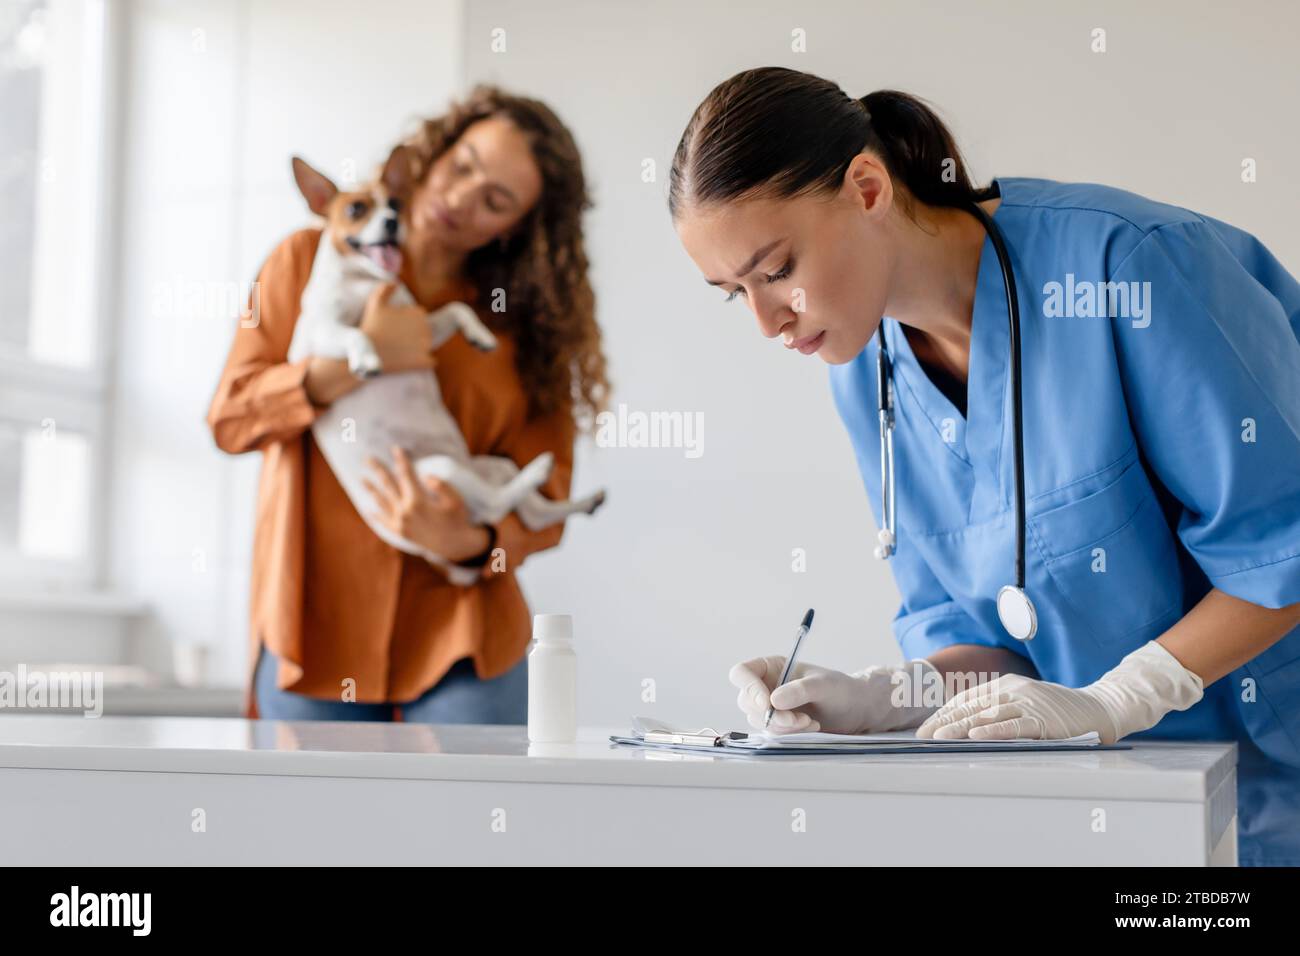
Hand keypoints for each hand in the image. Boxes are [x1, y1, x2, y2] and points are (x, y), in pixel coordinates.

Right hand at [360, 283, 434, 372]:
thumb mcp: (375, 304)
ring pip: (426, 345)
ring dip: (418, 348)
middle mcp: (426, 328)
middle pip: (424, 331)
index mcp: (418, 313)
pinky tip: (409, 362)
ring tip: (400, 351)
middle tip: (396, 340)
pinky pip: (430, 361)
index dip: (406, 321)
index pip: (419, 316)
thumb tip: (394, 283)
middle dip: (414, 334)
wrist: (367, 355)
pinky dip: (423, 362)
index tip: (395, 327)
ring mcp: (426, 346)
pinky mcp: (424, 362)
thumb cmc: (371, 327)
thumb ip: (385, 290)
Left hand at [361, 446, 490, 563]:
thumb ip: (442, 485)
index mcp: (418, 501)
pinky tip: (369, 509)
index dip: (401, 461)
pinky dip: (375, 515)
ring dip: (372, 490)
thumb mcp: (456, 500)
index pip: (406, 475)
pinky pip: (384, 522)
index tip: (395, 448)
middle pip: (388, 486)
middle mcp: (405, 511)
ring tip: (362, 479)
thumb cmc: (457, 519)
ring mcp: (400, 523)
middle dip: (379, 470)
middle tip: (369, 459)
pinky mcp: (401, 533)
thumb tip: (426, 476)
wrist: (455, 546)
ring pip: (382, 502)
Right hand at [729, 656, 942, 734]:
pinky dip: (789, 734)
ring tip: (811, 723)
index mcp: (771, 667)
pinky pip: (771, 733)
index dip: (749, 689)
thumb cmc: (841, 690)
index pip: (742, 674)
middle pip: (747, 701)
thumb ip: (800, 690)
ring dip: (784, 726)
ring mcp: (770, 707)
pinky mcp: (778, 726)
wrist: (856, 711)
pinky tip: (810, 728)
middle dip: (772, 715)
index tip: (768, 705)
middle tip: (799, 720)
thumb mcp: (823, 685)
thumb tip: (774, 700)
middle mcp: (766, 686)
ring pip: (759, 721)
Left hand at [915, 641, 1204, 743]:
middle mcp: (1012, 691)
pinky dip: (994, 732)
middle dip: (944, 722)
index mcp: (1004, 685)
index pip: (966, 699)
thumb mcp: (1023, 702)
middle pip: (971, 707)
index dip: (944, 713)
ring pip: (988, 716)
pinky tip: (976, 737)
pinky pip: (1014, 726)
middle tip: (923, 736)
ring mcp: (1028, 704)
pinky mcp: (1043, 720)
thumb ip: (998, 709)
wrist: (1098, 708)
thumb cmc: (1057, 710)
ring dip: (961, 728)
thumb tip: (965, 724)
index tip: (925, 727)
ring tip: (940, 738)